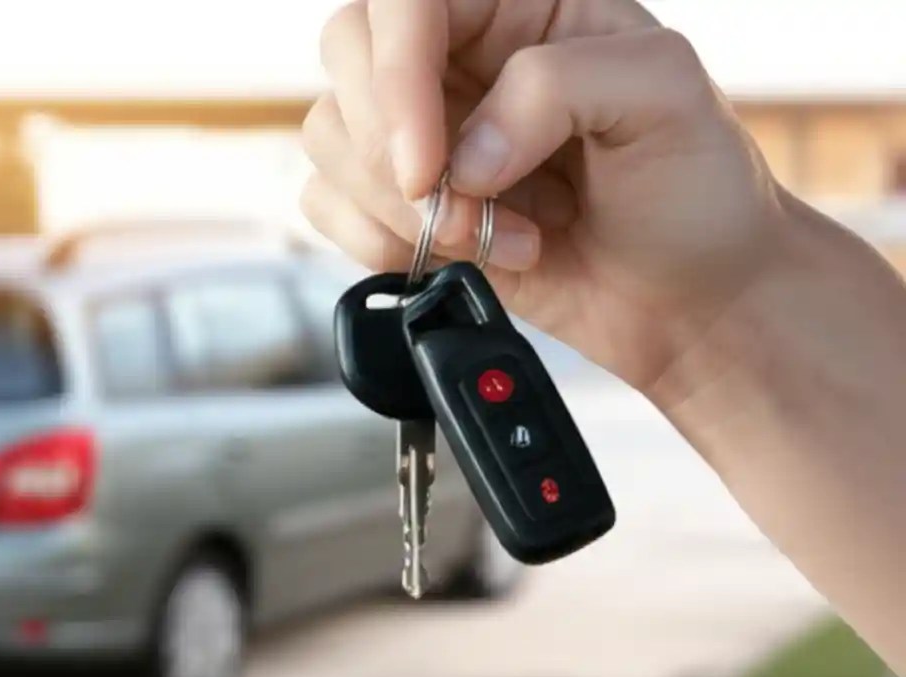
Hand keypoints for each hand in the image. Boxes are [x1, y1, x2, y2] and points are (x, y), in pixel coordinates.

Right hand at [301, 0, 790, 399]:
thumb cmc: (695, 187)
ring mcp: (428, 132)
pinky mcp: (405, 204)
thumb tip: (463, 155)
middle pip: (347, 54)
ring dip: (400, 210)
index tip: (427, 166)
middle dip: (389, 150)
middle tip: (463, 208)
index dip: (396, 76)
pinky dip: (380, 243)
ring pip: (331, 138)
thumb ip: (555, 88)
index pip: (407, 2)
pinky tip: (462, 255)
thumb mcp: (663, 94)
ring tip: (493, 237)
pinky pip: (330, 205)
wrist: (692, 298)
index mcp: (519, 4)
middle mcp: (460, 58)